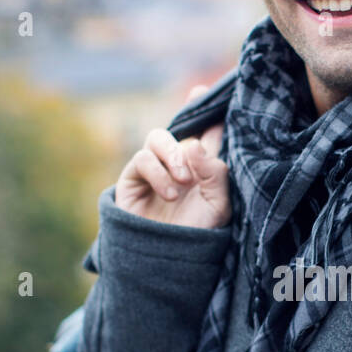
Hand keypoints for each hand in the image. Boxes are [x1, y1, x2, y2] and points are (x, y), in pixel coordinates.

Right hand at [114, 87, 230, 227]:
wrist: (168, 261)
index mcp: (204, 168)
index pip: (207, 133)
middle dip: (186, 123)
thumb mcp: (219, 205)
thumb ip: (214, 173)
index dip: (206, 111)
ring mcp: (154, 171)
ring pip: (157, 137)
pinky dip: (157, 172)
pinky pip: (142, 159)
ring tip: (183, 182)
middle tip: (195, 154)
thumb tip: (192, 143)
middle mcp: (178, 165)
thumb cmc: (196, 235)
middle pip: (178, 128)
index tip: (203, 89)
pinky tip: (169, 192)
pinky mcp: (132, 180)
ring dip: (172, 155)